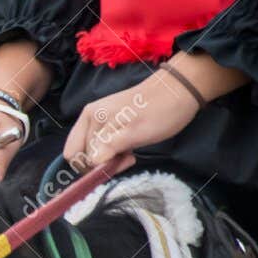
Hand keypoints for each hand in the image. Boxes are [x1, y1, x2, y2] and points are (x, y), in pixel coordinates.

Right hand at [63, 71, 199, 169]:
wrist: (180, 92)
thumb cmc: (160, 111)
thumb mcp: (134, 132)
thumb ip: (108, 147)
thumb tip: (92, 162)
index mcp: (90, 118)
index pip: (76, 155)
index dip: (94, 166)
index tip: (118, 163)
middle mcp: (89, 119)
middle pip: (81, 154)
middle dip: (100, 163)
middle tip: (126, 159)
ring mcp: (99, 121)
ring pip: (92, 153)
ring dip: (108, 160)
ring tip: (129, 154)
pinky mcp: (110, 124)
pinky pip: (102, 147)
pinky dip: (113, 153)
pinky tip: (129, 149)